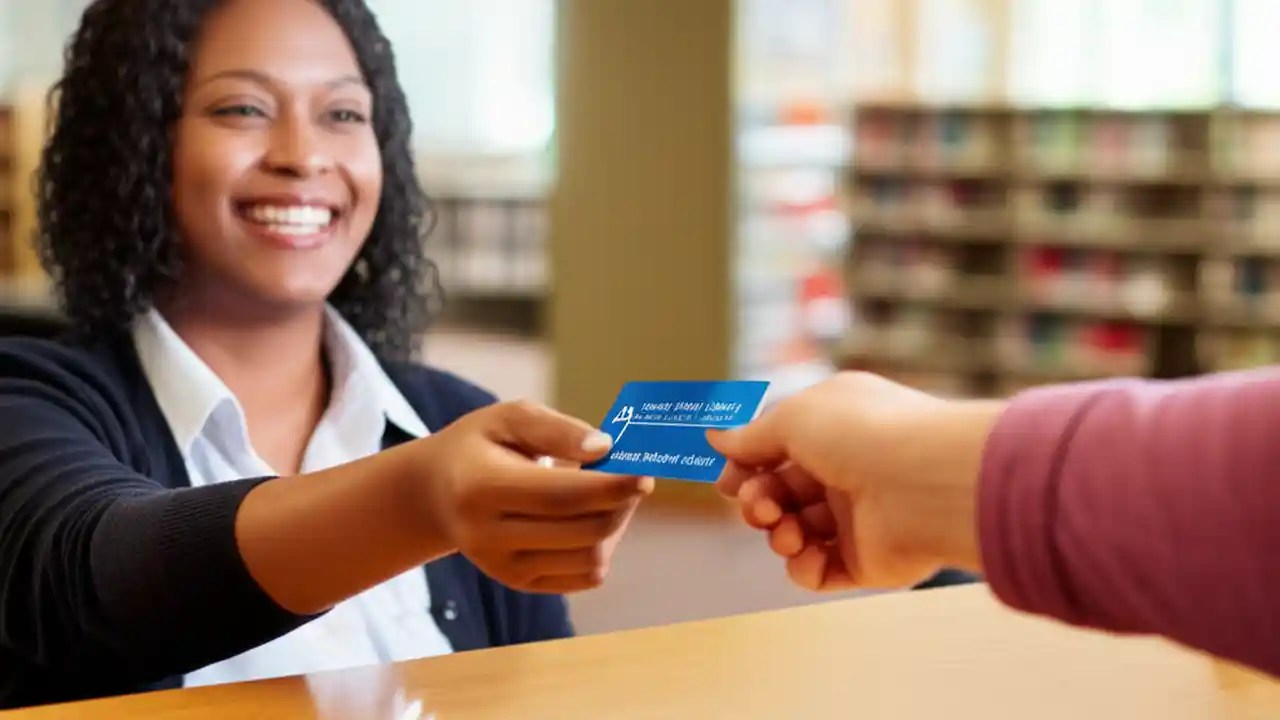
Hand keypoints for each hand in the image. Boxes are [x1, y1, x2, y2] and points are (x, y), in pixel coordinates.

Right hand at [417, 400, 652, 592]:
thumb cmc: (481, 445)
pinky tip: (588, 517)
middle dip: (622, 503)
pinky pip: (585, 576)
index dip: (610, 487)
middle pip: (583, 530)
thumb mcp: (509, 417)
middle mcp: (487, 536)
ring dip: (615, 524)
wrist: (437, 494)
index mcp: (480, 488)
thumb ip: (557, 429)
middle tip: (632, 475)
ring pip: (591, 558)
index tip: (645, 474)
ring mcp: (504, 567)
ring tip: (606, 494)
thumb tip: (604, 448)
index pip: (560, 496)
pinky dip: (601, 545)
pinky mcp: (520, 582)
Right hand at [706, 373, 1003, 590]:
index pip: (780, 449)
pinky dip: (802, 566)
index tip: (729, 478)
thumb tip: (715, 437)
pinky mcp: (867, 561)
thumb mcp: (793, 418)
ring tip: (784, 529)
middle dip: (758, 499)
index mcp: (837, 427)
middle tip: (757, 503)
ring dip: (776, 531)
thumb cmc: (862, 434)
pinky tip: (805, 554)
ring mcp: (859, 517)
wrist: (926, 483)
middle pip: (782, 492)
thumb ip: (752, 435)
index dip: (748, 465)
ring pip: (795, 530)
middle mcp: (849, 469)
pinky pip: (818, 570)